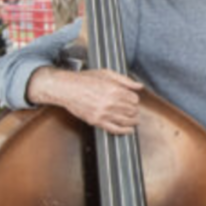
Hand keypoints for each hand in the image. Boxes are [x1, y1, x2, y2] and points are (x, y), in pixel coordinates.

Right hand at [29, 67, 143, 134]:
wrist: (67, 88)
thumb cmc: (85, 79)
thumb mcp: (106, 74)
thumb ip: (125, 80)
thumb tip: (139, 86)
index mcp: (115, 90)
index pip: (134, 99)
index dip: (134, 100)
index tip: (132, 101)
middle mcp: (111, 102)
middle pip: (133, 110)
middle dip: (134, 110)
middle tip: (133, 110)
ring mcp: (104, 113)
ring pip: (127, 121)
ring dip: (133, 121)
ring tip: (134, 120)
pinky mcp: (97, 121)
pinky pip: (115, 129)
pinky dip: (125, 131)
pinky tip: (130, 130)